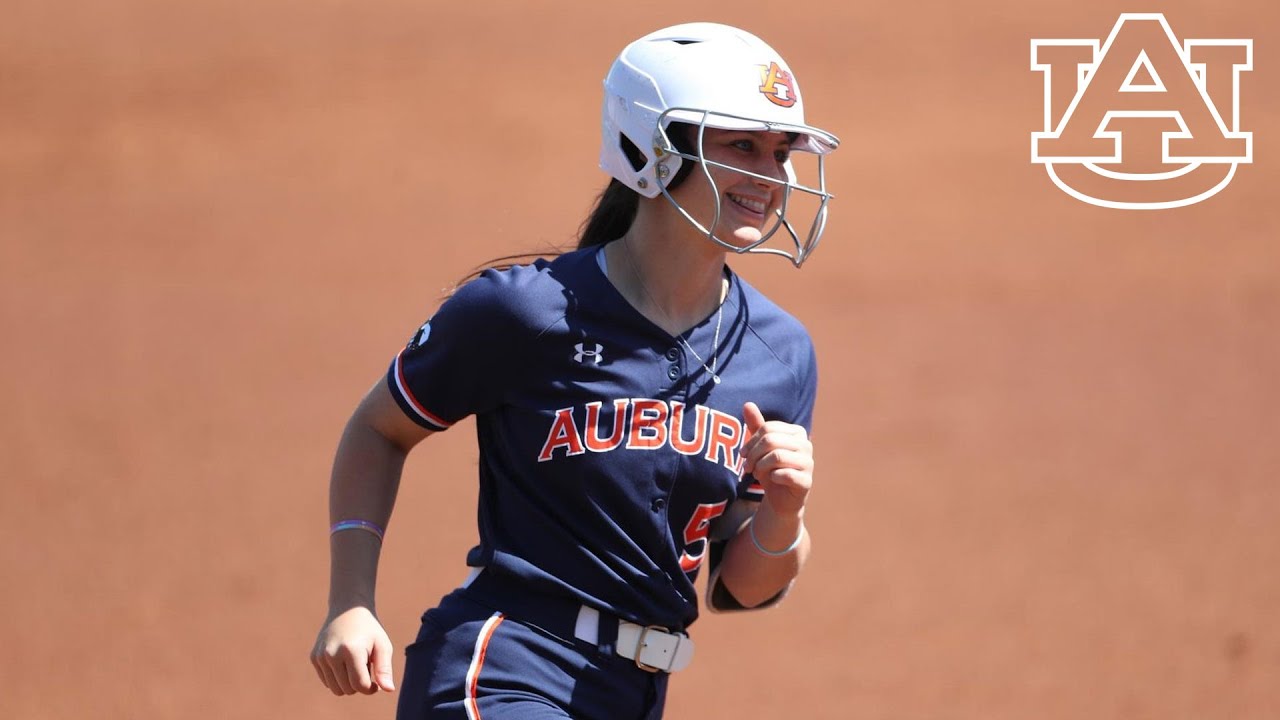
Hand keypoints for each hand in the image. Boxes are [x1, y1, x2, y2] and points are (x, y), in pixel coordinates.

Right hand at [311, 606, 395, 695]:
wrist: (347, 609)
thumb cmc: (369, 629)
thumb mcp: (382, 645)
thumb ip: (384, 669)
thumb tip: (389, 690)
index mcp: (351, 650)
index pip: (360, 685)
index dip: (371, 688)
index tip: (377, 682)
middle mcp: (331, 654)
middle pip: (347, 690)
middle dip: (360, 685)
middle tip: (366, 668)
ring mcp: (320, 656)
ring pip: (336, 689)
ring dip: (348, 684)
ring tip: (356, 666)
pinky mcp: (314, 657)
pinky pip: (327, 682)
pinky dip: (338, 679)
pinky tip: (345, 663)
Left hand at [740, 401, 812, 516]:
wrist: (781, 498)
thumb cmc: (771, 469)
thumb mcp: (761, 447)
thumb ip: (757, 425)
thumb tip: (747, 404)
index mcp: (796, 432)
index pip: (768, 429)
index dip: (751, 442)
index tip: (743, 455)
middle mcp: (806, 444)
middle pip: (771, 440)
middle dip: (754, 455)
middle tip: (747, 467)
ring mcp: (809, 463)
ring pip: (777, 456)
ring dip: (760, 466)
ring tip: (757, 473)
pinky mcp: (807, 481)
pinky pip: (784, 475)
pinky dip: (772, 477)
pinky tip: (772, 481)